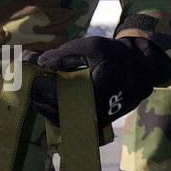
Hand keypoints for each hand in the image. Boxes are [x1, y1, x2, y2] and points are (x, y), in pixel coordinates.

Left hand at [29, 35, 170, 128]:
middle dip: (39, 98)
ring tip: (36, 92)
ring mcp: (96, 120)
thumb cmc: (115, 55)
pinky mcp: (96, 124)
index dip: (41, 88)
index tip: (31, 77)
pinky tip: (48, 99)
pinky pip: (70, 122)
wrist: (141, 69)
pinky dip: (56, 111)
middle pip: (57, 111)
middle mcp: (96, 110)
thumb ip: (64, 54)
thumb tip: (40, 62)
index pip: (59, 95)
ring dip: (45, 107)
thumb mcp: (91, 47)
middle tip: (29, 85)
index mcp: (96, 89)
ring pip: (62, 120)